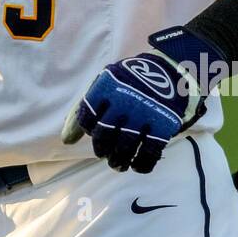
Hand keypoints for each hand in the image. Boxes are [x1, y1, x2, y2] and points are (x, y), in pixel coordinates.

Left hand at [61, 26, 218, 172]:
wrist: (171, 70)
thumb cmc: (129, 82)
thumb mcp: (105, 85)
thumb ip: (84, 109)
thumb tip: (66, 140)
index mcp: (107, 87)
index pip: (86, 117)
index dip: (87, 128)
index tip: (94, 130)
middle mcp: (124, 101)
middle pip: (104, 136)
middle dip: (102, 150)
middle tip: (105, 153)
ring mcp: (144, 114)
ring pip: (125, 148)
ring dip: (119, 161)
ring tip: (118, 164)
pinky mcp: (162, 126)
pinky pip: (149, 153)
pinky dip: (141, 165)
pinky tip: (137, 166)